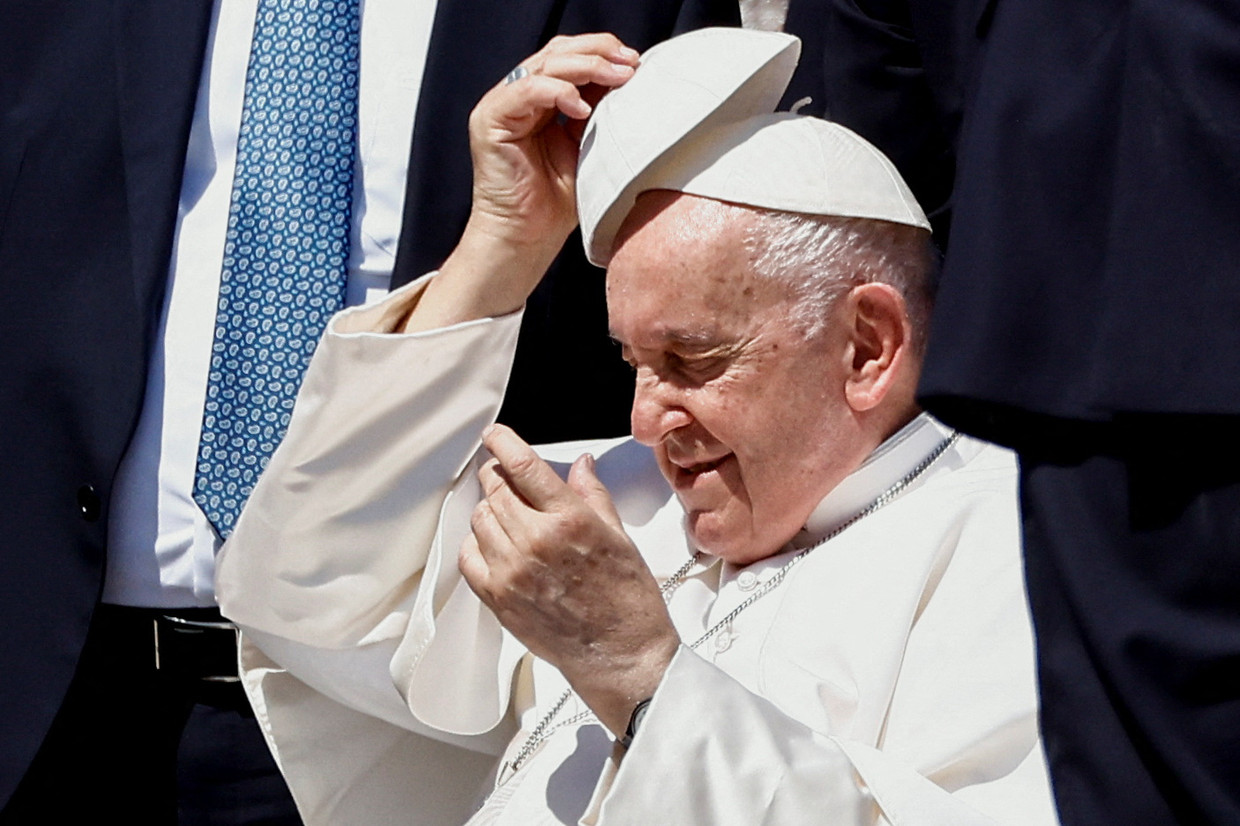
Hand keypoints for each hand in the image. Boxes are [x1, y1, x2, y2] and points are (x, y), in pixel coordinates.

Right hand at [403, 34, 638, 331]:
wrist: (527, 237)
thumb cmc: (557, 202)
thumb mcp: (588, 146)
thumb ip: (599, 112)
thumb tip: (630, 81)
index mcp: (539, 99)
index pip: (568, 57)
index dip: (602, 52)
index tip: (637, 64)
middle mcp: (518, 96)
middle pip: (557, 52)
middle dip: (598, 53)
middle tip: (631, 64)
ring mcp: (501, 105)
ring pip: (545, 66)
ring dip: (586, 67)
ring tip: (618, 78)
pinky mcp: (490, 120)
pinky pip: (527, 91)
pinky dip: (558, 92)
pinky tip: (583, 109)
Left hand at [459, 424, 678, 735]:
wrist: (621, 655)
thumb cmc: (628, 600)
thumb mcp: (619, 536)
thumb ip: (592, 494)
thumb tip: (579, 464)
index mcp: (569, 520)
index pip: (522, 466)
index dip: (503, 443)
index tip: (495, 435)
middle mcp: (535, 541)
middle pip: (495, 489)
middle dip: (497, 474)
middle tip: (504, 473)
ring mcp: (512, 571)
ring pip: (480, 519)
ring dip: (490, 508)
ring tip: (508, 513)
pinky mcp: (498, 598)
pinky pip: (468, 556)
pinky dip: (476, 543)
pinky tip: (493, 544)